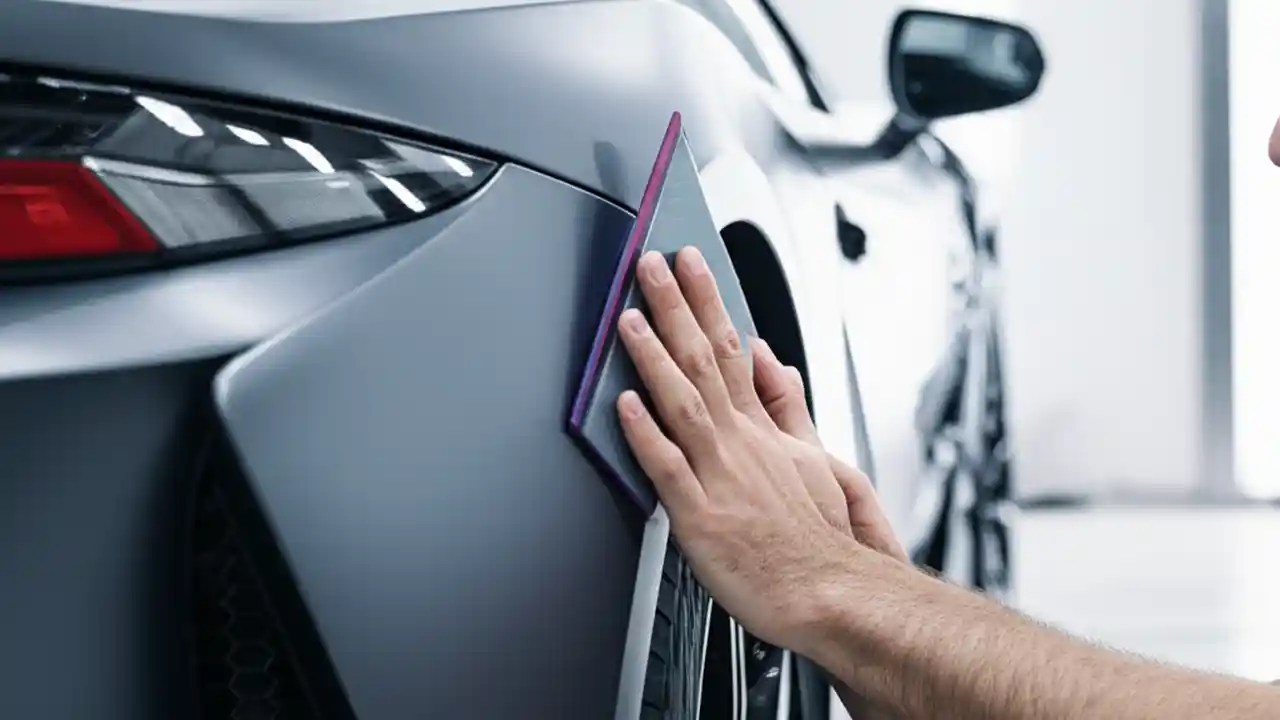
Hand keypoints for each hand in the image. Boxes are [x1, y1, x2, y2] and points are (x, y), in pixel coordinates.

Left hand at [614, 247, 903, 649]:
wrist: (830, 592)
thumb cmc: (818, 537)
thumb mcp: (815, 456)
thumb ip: (786, 404)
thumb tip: (768, 357)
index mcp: (761, 429)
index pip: (730, 350)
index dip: (707, 303)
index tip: (690, 265)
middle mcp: (739, 443)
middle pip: (703, 362)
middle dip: (675, 308)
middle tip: (651, 265)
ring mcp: (719, 476)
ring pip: (683, 403)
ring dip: (655, 358)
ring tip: (629, 318)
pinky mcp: (700, 516)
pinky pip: (668, 468)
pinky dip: (647, 434)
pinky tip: (625, 403)